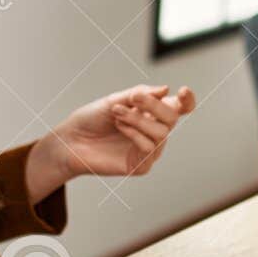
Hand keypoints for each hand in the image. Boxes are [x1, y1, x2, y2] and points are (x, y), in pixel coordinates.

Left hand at [26, 84, 197, 199]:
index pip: (179, 108)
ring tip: (117, 114)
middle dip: (154, 106)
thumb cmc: (92, 119)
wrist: (70, 139)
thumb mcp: (116, 100)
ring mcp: (148, 150)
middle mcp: (154, 132)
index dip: (187, 101)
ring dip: (138, 119)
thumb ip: (141, 94)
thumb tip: (166, 90)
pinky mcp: (140, 165)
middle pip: (172, 118)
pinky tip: (119, 128)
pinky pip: (148, 148)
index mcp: (151, 114)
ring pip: (161, 133)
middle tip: (133, 99)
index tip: (182, 90)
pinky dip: (134, 133)